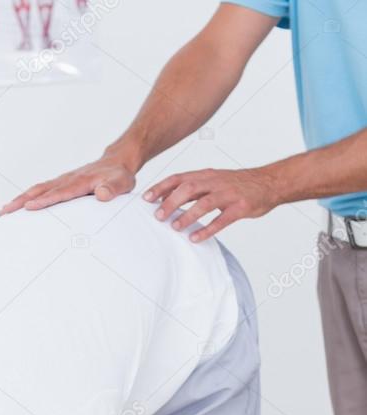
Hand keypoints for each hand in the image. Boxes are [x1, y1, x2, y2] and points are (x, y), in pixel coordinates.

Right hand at [0, 148, 137, 214]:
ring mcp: (62, 181)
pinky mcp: (61, 184)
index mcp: (79, 182)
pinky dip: (27, 198)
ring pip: (37, 190)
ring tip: (4, 211)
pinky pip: (41, 191)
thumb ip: (112, 188)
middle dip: (21, 201)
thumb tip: (101, 194)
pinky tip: (18, 206)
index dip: (44, 201)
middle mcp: (67, 180)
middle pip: (40, 191)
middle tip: (4, 212)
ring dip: (19, 200)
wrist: (117, 162)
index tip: (28, 208)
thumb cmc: (119, 176)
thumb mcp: (121, 183)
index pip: (58, 193)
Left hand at [144, 165, 279, 241]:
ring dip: (188, 215)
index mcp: (206, 175)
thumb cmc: (237, 184)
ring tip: (175, 228)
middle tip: (158, 216)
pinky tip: (196, 238)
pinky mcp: (240, 207)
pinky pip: (222, 219)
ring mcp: (229, 194)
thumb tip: (167, 200)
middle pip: (188, 189)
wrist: (269, 182)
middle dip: (171, 202)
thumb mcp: (213, 181)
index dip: (161, 187)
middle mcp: (215, 182)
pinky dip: (207, 229)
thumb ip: (193, 189)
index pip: (179, 178)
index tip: (146, 198)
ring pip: (204, 202)